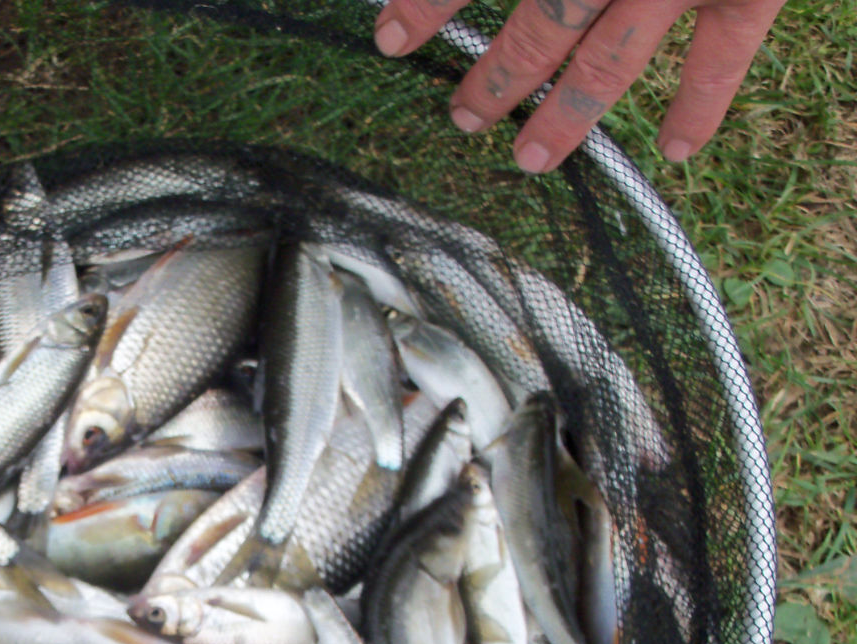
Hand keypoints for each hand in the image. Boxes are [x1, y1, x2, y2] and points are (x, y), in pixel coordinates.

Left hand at [373, 0, 786, 172]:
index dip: (429, 1)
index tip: (389, 38)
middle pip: (542, 25)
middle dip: (495, 79)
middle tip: (463, 118)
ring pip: (609, 60)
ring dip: (564, 115)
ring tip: (528, 158)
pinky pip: (724, 53)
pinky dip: (702, 103)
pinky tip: (675, 148)